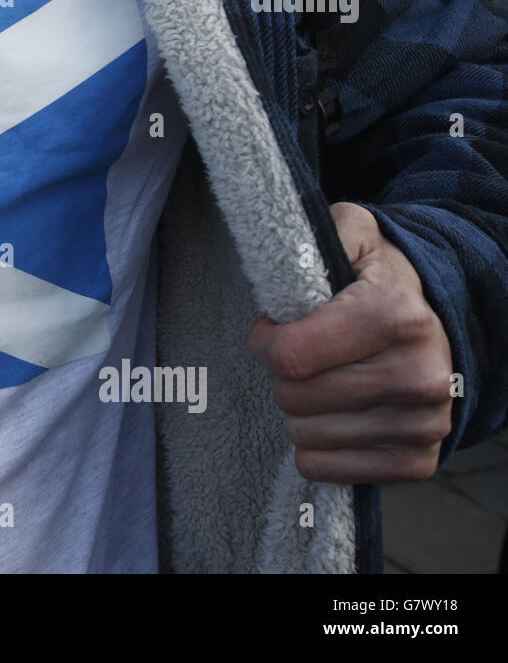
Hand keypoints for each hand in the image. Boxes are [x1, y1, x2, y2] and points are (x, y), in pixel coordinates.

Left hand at [248, 202, 452, 482]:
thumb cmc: (375, 279)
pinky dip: (319, 447)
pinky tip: (337, 415)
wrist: (434, 323)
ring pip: (304, 437)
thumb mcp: (351, 233)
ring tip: (327, 381)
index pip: (289, 355)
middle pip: (292, 398)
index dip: (266, 341)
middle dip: (284, 374)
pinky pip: (326, 469)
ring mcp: (424, 423)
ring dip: (301, 411)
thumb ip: (321, 232)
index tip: (275, 328)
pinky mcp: (419, 460)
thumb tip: (287, 257)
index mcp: (397, 316)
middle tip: (306, 355)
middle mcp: (420, 375)